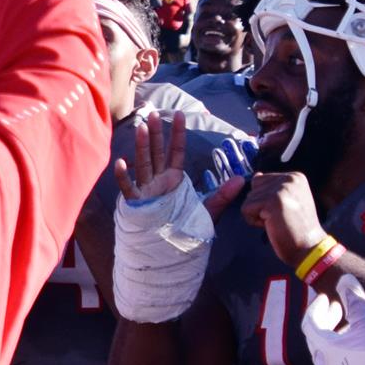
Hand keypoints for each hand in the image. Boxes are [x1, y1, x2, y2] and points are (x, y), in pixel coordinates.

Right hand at [114, 112, 246, 217]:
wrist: (168, 251)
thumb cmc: (185, 229)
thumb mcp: (208, 211)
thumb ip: (223, 194)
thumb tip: (242, 179)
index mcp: (174, 179)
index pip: (176, 152)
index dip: (178, 134)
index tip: (180, 115)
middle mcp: (159, 181)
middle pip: (156, 152)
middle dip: (156, 133)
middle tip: (153, 113)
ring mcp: (146, 190)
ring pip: (143, 164)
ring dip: (141, 146)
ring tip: (141, 128)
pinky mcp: (136, 203)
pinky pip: (128, 188)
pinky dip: (124, 176)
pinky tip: (122, 163)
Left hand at [242, 171, 325, 266]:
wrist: (308, 247)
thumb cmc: (296, 228)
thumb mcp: (287, 201)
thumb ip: (272, 188)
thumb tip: (256, 175)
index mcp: (295, 177)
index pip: (260, 180)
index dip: (264, 200)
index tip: (282, 211)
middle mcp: (290, 178)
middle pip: (253, 189)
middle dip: (259, 207)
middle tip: (278, 218)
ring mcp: (281, 189)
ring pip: (248, 199)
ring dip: (257, 215)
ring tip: (276, 222)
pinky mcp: (272, 201)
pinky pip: (246, 209)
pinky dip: (253, 221)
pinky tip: (271, 225)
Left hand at [301, 274, 364, 364]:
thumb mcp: (364, 329)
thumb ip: (355, 304)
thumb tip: (345, 280)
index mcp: (320, 346)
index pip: (310, 322)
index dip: (316, 308)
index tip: (326, 298)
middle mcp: (321, 360)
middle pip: (317, 335)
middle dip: (326, 319)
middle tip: (339, 308)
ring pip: (327, 348)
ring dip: (336, 333)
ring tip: (352, 324)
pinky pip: (337, 359)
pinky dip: (343, 346)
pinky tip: (359, 346)